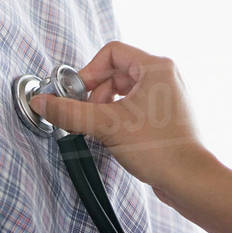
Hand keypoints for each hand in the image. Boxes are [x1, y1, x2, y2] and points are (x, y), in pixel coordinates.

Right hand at [28, 40, 210, 195]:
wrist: (189, 180)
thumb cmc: (160, 149)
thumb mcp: (106, 126)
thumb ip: (71, 112)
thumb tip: (42, 102)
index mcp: (156, 67)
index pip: (112, 52)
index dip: (89, 71)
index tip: (75, 92)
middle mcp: (165, 76)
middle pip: (117, 71)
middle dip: (96, 93)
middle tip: (87, 114)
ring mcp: (168, 96)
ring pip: (125, 90)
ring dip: (106, 106)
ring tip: (101, 128)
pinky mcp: (167, 115)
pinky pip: (135, 105)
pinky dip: (120, 116)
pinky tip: (115, 135)